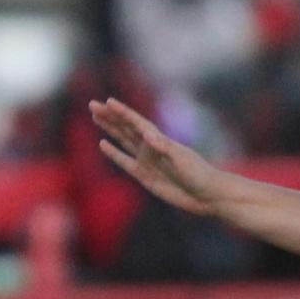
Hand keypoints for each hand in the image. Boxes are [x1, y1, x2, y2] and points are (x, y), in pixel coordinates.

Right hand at [89, 98, 220, 215]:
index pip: (136, 122)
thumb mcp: (181, 159)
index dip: (122, 112)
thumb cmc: (199, 174)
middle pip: (125, 127)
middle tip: (92, 104)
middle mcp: (150, 147)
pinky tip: (103, 144)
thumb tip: (146, 134)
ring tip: (96, 117)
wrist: (207, 195)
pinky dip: (113, 152)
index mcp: (159, 140)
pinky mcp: (143, 176)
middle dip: (110, 116)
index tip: (108, 102)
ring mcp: (146, 160)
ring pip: (123, 139)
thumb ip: (163, 147)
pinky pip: (124, 161)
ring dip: (110, 128)